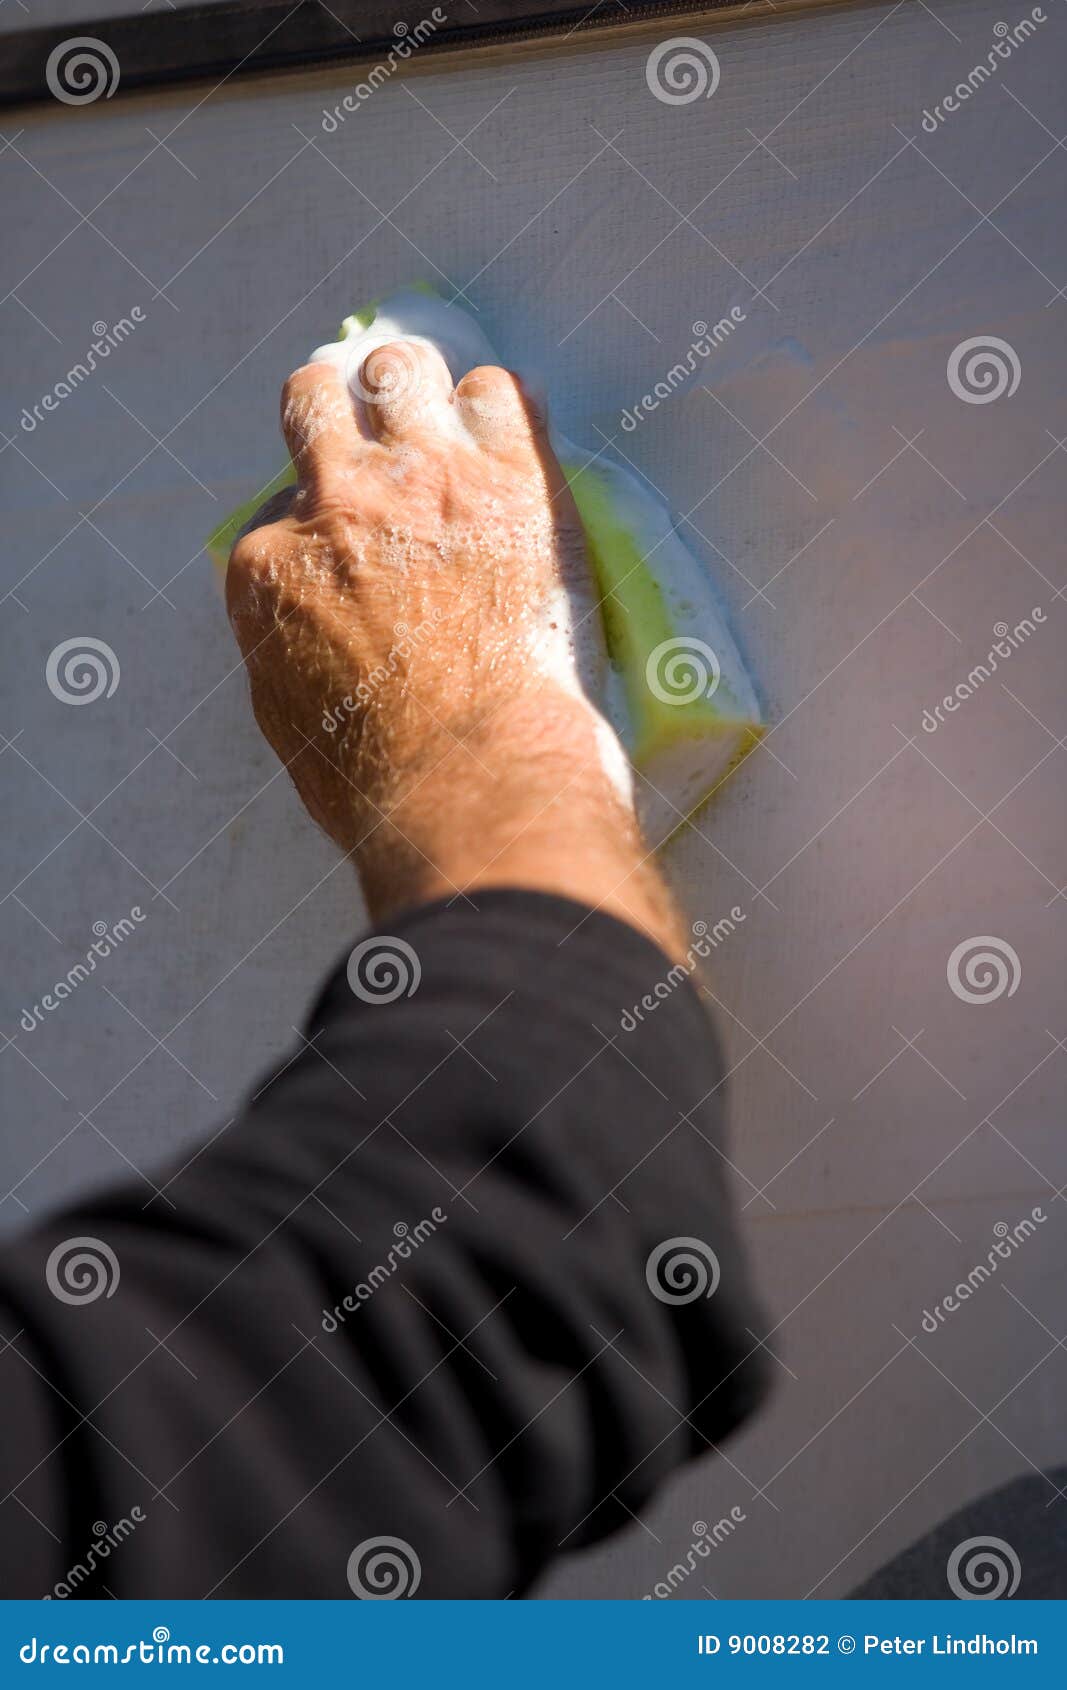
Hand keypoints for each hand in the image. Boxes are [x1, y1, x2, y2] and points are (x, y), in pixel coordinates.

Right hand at [226, 341, 684, 956]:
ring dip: (418, 394)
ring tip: (447, 431)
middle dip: (343, 412)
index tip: (352, 548)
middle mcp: (335, 500)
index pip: (283, 504)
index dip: (319, 523)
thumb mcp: (286, 713)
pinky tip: (510, 446)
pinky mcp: (512, 478)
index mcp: (269, 563)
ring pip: (404, 370)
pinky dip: (502, 411)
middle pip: (320, 398)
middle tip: (379, 445)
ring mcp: (425, 480)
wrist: (475, 777)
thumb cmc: (382, 778)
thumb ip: (281, 638)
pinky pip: (502, 392)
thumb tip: (300, 609)